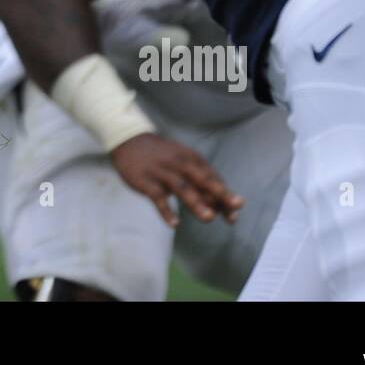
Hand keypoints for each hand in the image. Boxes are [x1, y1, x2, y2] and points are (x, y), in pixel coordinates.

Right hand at [110, 132, 242, 227]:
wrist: (129, 141)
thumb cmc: (163, 157)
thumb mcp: (183, 163)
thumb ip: (200, 184)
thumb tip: (221, 208)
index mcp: (191, 158)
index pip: (212, 178)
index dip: (224, 195)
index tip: (235, 213)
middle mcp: (179, 163)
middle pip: (201, 179)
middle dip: (218, 194)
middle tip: (233, 209)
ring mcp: (161, 172)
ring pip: (181, 187)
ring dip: (196, 202)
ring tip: (209, 218)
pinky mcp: (145, 180)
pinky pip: (157, 196)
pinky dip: (165, 210)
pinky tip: (175, 224)